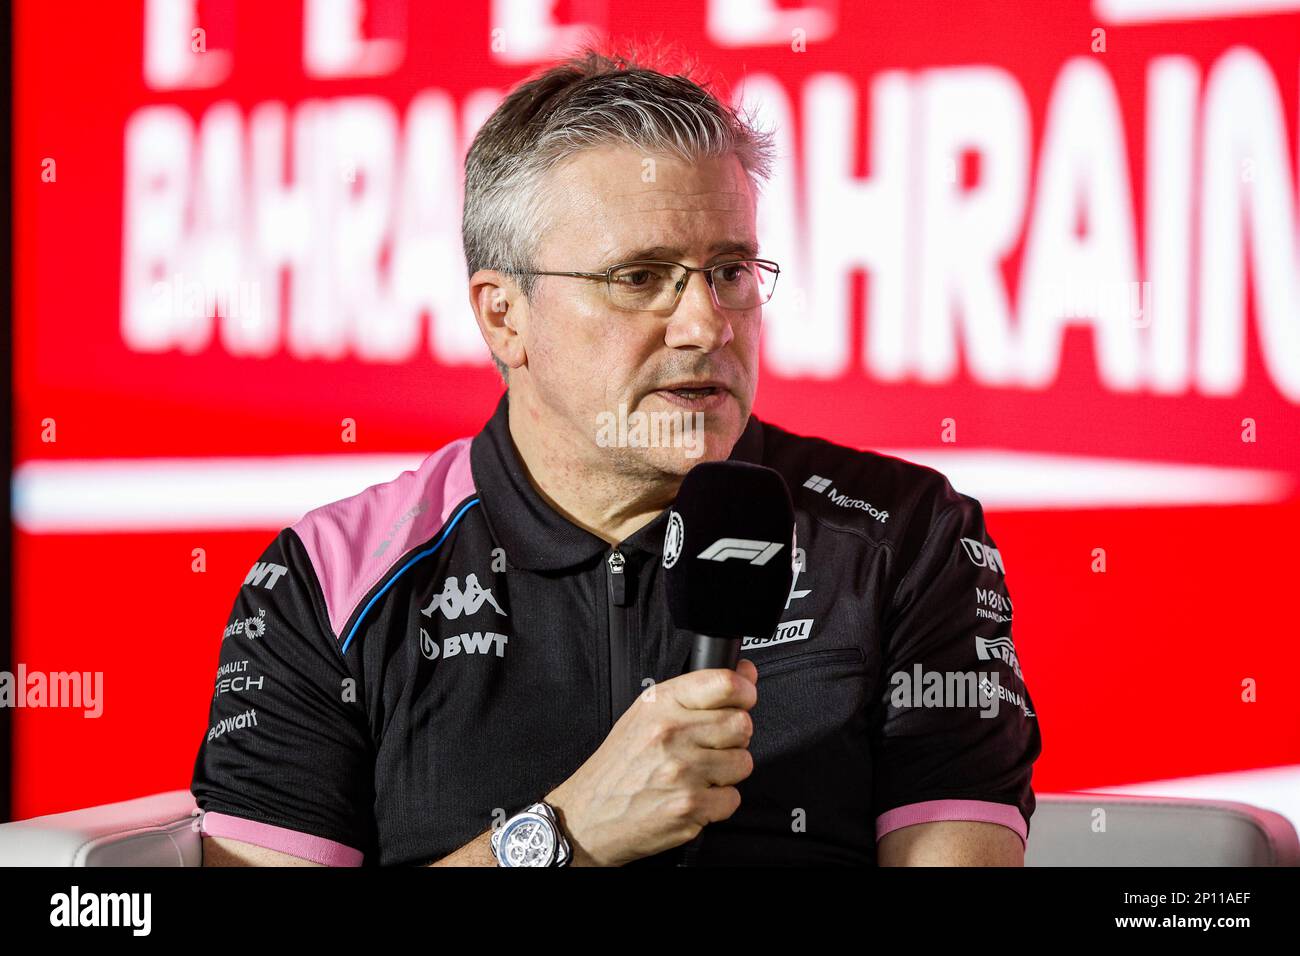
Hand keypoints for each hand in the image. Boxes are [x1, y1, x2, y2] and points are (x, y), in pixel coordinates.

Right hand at [544, 659, 757, 866]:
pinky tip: (693, 796)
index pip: (725, 684)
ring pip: (742, 762)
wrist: (589, 814)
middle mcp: (671, 733)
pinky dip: (718, 802)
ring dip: (726, 772)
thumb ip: (698, 693)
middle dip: (733, 738)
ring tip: (697, 774)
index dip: (744, 691)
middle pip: (741, 724)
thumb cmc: (619, 765)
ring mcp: (682, 771)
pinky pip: (732, 798)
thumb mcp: (647, 714)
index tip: (743, 698)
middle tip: (710, 746)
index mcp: (661, 704)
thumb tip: (745, 674)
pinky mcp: (689, 806)